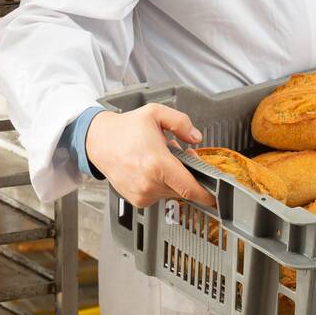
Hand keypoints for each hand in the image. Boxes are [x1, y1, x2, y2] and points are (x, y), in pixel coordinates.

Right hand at [85, 103, 215, 208]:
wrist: (98, 142)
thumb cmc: (125, 129)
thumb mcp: (155, 113)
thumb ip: (181, 122)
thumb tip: (196, 137)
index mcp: (157, 164)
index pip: (189, 188)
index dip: (206, 194)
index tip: (216, 197)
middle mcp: (149, 183)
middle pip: (183, 188)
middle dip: (187, 174)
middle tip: (179, 155)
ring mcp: (142, 194)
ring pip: (172, 192)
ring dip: (173, 179)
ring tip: (159, 160)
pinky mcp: (137, 200)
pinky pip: (159, 195)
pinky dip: (160, 184)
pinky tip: (151, 170)